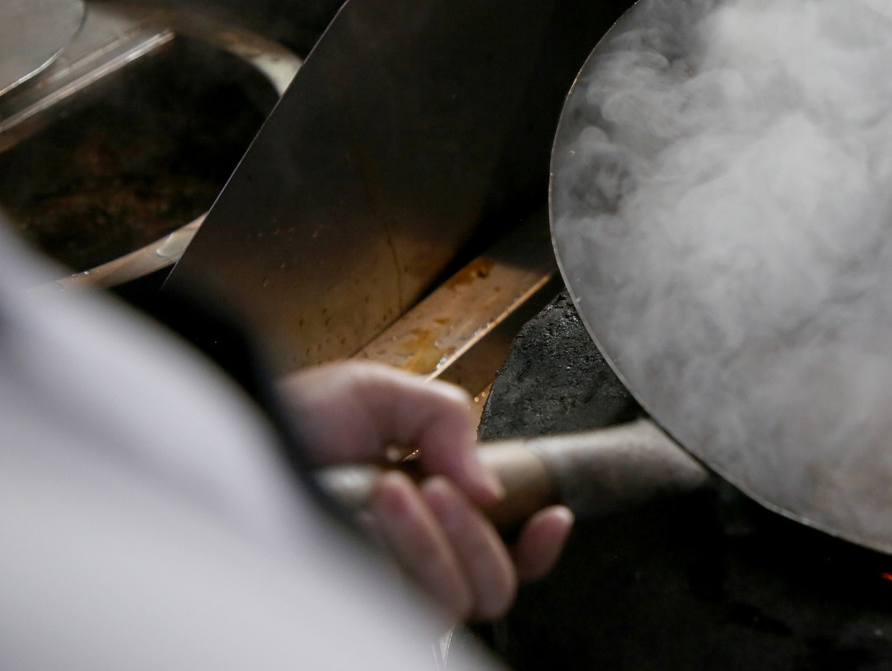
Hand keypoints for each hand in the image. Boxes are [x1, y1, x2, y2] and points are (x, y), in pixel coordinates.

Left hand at [280, 361, 572, 620]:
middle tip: (436, 486)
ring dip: (430, 540)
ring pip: (451, 598)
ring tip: (387, 489)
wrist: (234, 437)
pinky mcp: (349, 601)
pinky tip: (367, 518)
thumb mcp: (381, 394)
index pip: (508, 557)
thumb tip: (491, 488)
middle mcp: (416, 560)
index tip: (551, 516)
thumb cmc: (295, 421)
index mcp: (435, 516)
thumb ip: (448, 421)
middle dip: (474, 535)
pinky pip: (403, 603)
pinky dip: (396, 553)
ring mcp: (383, 588)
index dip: (539, 548)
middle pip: (491, 587)